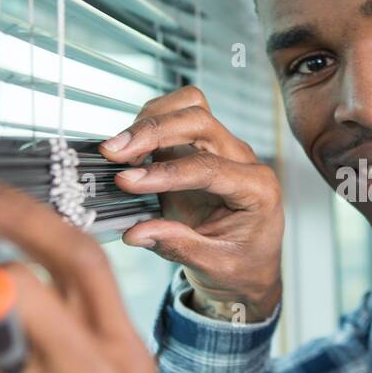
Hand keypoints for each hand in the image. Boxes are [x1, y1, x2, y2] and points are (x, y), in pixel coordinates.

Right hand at [101, 85, 282, 321]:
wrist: (251, 265)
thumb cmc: (241, 265)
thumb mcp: (215, 266)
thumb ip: (178, 246)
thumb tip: (135, 233)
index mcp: (257, 189)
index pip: (208, 167)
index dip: (164, 173)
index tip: (127, 182)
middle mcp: (244, 161)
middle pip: (200, 121)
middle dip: (154, 131)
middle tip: (113, 153)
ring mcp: (223, 149)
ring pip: (190, 106)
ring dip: (151, 119)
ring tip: (118, 149)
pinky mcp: (201, 147)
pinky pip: (178, 116)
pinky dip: (151, 122)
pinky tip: (129, 148)